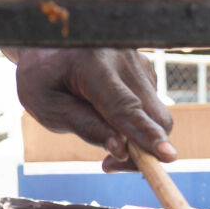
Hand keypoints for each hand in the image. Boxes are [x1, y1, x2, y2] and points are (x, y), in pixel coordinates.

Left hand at [13, 48, 177, 171]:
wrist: (47, 43)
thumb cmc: (42, 77)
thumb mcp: (46, 105)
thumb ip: (82, 125)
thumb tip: (121, 149)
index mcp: (91, 64)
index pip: (124, 105)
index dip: (145, 133)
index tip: (167, 156)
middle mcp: (122, 58)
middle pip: (151, 114)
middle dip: (143, 149)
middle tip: (109, 165)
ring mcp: (137, 61)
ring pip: (154, 113)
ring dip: (136, 137)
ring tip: (101, 137)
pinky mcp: (145, 69)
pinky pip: (150, 106)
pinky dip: (136, 122)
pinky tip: (107, 117)